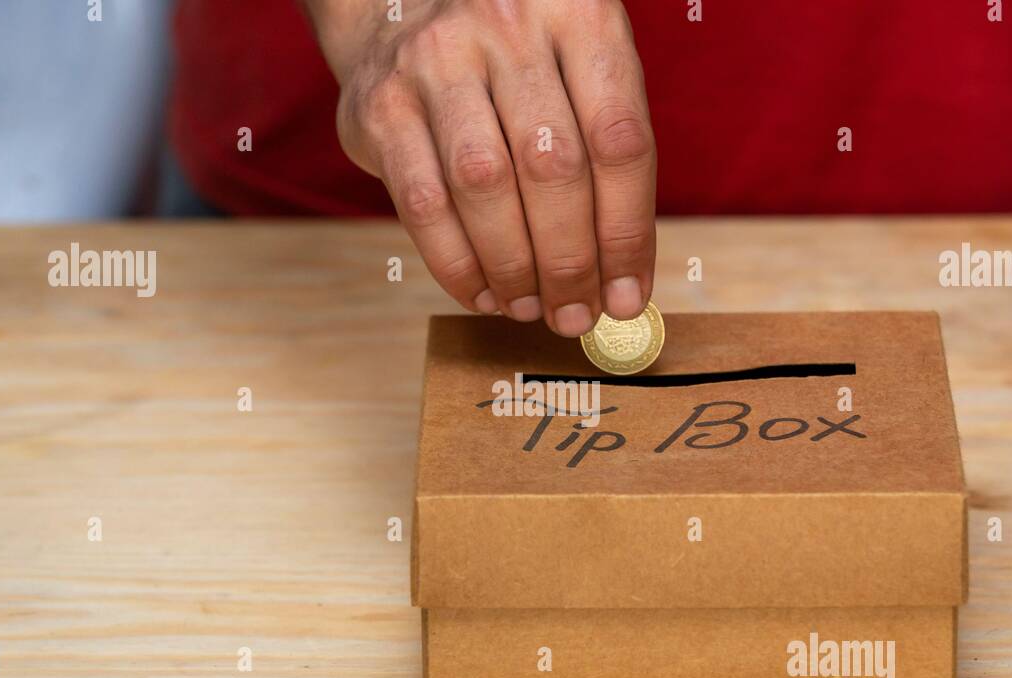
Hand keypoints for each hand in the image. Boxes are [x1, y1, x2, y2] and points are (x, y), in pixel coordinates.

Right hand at [307, 0, 656, 335]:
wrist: (404, 10)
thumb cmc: (517, 64)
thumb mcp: (578, 75)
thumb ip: (607, 162)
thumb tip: (623, 284)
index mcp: (580, 14)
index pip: (619, 142)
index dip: (628, 234)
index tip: (627, 295)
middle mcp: (508, 25)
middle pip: (553, 168)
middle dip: (569, 263)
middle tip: (575, 314)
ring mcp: (437, 61)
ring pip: (485, 187)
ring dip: (513, 266)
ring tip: (530, 308)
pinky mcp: (383, 106)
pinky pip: (424, 204)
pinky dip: (457, 264)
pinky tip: (483, 292)